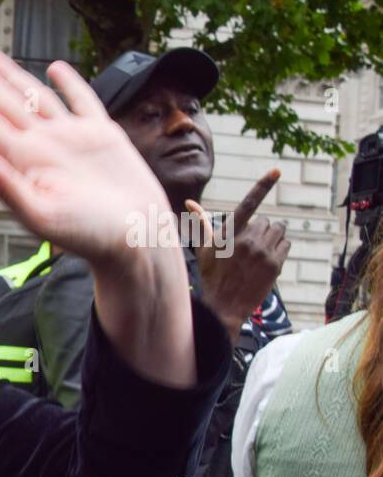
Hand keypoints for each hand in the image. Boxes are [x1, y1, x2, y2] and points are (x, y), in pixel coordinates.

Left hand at [0, 45, 178, 269]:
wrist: (136, 241)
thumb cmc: (88, 235)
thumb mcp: (40, 213)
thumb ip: (1, 184)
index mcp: (21, 162)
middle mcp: (40, 145)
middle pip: (0, 101)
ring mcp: (69, 137)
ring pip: (34, 96)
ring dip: (11, 76)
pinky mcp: (102, 135)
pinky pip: (81, 101)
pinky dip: (69, 83)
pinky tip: (55, 68)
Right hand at [187, 169, 289, 339]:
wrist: (224, 305)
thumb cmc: (212, 274)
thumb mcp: (205, 247)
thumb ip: (202, 222)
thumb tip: (190, 203)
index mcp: (229, 233)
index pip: (249, 203)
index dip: (263, 185)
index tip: (276, 170)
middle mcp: (247, 240)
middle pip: (266, 221)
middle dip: (262, 230)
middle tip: (251, 246)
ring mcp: (262, 252)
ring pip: (279, 231)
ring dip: (273, 237)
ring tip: (259, 252)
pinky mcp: (275, 264)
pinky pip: (286, 244)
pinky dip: (279, 249)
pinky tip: (267, 260)